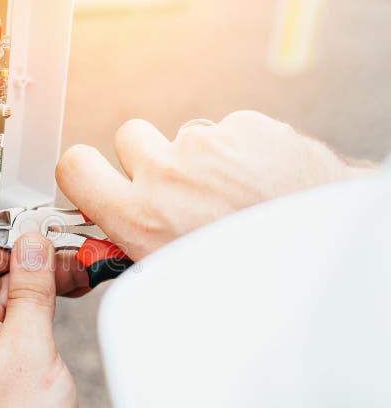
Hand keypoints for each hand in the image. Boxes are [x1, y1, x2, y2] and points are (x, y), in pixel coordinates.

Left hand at [0, 236, 78, 407]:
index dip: (16, 243)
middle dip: (35, 265)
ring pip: (10, 297)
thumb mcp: (29, 348)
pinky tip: (63, 305)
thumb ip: (30, 291)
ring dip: (41, 287)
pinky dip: (40, 310)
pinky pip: (16, 321)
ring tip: (75, 281)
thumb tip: (31, 245)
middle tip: (71, 262)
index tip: (48, 238)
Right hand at [57, 110, 376, 260]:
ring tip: (236, 194)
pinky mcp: (250, 126)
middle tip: (178, 188)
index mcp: (140, 218)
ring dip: (202, 158)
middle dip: (149, 157)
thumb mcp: (177, 281)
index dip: (85, 170)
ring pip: (187, 135)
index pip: (74, 167)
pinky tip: (266, 182)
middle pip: (129, 137)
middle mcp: (167, 173)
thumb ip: (139, 249)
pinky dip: (243, 150)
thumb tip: (117, 240)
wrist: (332, 257)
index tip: (98, 178)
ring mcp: (209, 145)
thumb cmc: (256, 281)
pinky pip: (230, 130)